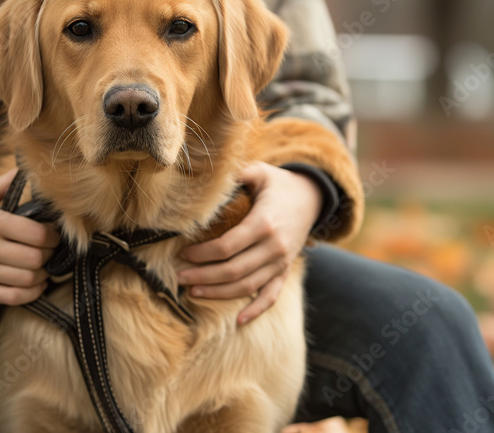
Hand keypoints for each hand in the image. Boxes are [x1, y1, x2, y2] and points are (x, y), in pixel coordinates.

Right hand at [0, 169, 59, 304]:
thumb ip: (8, 183)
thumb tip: (32, 166)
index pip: (37, 235)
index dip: (53, 237)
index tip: (54, 235)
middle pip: (36, 258)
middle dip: (50, 255)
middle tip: (50, 251)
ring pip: (27, 279)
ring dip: (43, 274)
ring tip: (44, 266)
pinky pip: (13, 297)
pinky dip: (31, 293)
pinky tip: (36, 284)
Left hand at [177, 162, 322, 324]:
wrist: (313, 198)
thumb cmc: (279, 184)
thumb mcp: (260, 173)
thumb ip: (237, 174)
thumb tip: (209, 178)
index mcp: (263, 223)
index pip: (227, 246)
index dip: (202, 254)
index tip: (183, 254)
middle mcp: (274, 247)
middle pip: (233, 270)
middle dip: (203, 276)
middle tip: (180, 277)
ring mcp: (281, 262)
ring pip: (247, 286)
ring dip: (219, 294)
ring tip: (194, 292)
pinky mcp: (285, 271)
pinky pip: (271, 295)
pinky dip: (256, 310)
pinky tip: (239, 321)